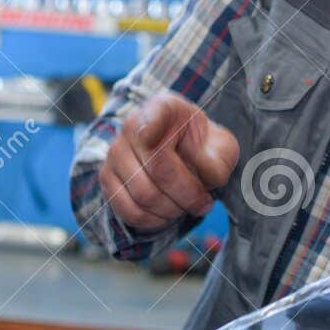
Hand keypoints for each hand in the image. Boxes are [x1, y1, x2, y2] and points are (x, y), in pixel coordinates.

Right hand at [99, 90, 239, 230]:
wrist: (181, 154)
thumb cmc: (203, 150)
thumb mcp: (222, 149)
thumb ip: (215, 162)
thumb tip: (198, 174)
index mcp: (165, 108)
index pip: (155, 115)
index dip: (150, 126)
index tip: (150, 135)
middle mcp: (132, 125)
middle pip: (159, 169)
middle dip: (188, 195)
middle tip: (204, 203)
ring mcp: (115, 152)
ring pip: (144, 194)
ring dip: (172, 210)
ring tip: (187, 208)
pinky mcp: (107, 177)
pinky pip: (128, 209)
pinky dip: (152, 221)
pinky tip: (168, 216)